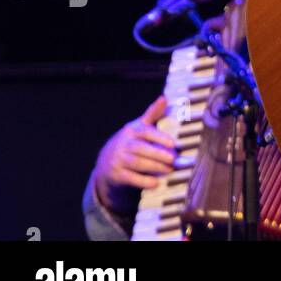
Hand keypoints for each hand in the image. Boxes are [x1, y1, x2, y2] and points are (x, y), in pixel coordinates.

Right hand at [92, 95, 176, 214]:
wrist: (105, 163)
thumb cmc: (129, 142)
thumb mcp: (138, 127)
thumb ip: (152, 114)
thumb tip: (164, 98)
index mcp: (131, 131)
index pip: (145, 132)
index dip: (159, 137)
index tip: (173, 143)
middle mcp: (123, 144)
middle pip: (141, 149)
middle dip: (159, 154)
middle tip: (174, 159)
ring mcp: (117, 160)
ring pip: (137, 163)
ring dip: (155, 167)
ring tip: (169, 169)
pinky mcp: (115, 175)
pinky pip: (130, 178)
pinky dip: (143, 181)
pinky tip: (156, 183)